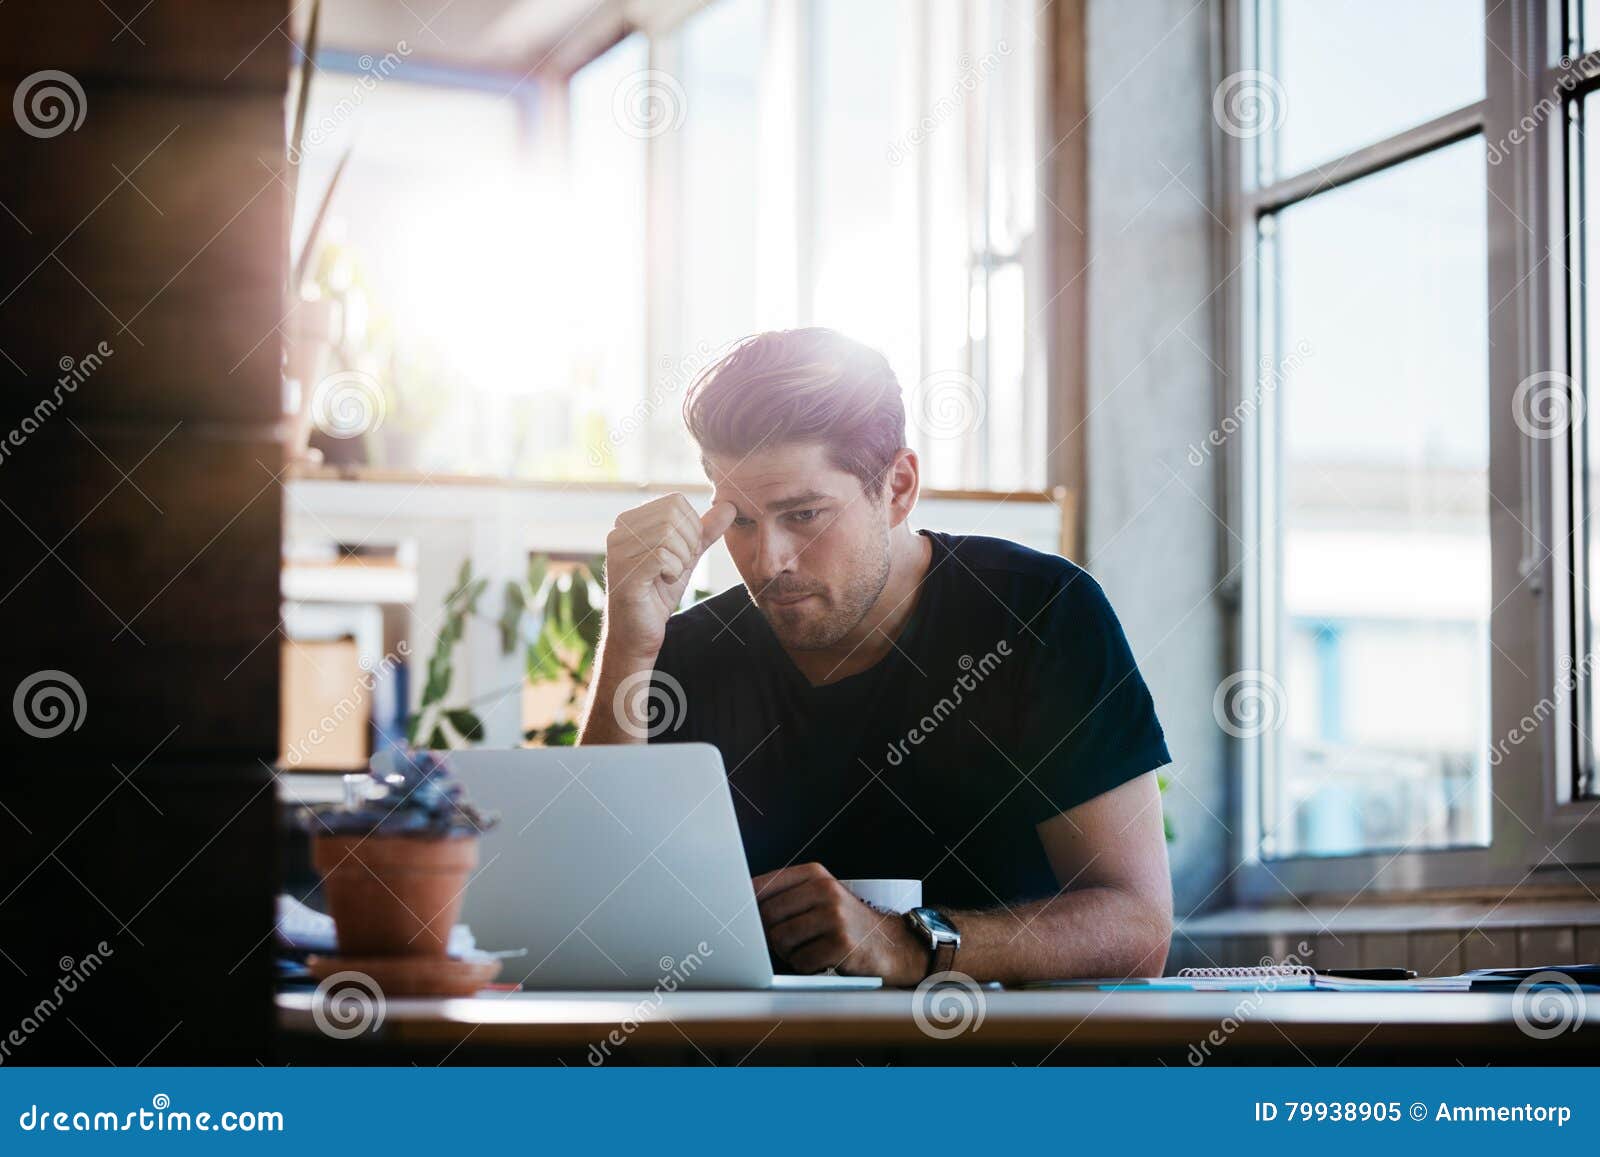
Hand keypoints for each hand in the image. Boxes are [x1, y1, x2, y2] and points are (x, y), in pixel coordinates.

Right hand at [602, 493, 735, 660]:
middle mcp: (619, 531)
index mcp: (630, 520)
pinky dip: (674, 571)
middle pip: (673, 515)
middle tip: (678, 565)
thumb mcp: (686, 557)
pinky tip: (664, 582)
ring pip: (668, 534)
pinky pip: (662, 556)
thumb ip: (704, 531)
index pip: (676, 501)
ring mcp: (618, 551)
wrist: (638, 633)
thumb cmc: (658, 594)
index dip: (692, 527)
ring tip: (669, 576)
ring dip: (681, 560)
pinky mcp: (624, 572)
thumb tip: (729, 506)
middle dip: (688, 543)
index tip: (684, 552)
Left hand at [753, 862, 927, 986]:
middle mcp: (825, 890)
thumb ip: (783, 896)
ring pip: (780, 940)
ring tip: (807, 949)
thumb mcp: (819, 896)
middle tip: (785, 941)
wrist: (889, 942)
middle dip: (768, 935)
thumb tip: (739, 907)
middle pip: (767, 916)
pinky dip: (805, 966)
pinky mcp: (841, 944)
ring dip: (787, 953)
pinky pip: (801, 961)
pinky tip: (820, 960)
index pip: (762, 886)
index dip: (747, 907)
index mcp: (814, 874)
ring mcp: (834, 917)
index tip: (742, 920)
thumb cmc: (844, 921)